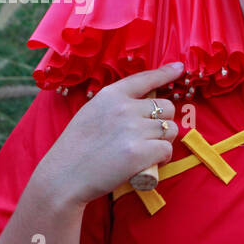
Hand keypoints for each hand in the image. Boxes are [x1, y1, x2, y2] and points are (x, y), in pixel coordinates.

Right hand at [31, 62, 182, 207]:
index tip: (178, 68)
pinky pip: (167, 149)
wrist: (64, 176)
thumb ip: (114, 106)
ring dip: (164, 141)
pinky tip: (149, 164)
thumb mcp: (90, 113)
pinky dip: (162, 158)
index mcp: (111, 95)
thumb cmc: (75, 148)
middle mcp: (125, 108)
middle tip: (149, 136)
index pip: (145, 79)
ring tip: (148, 152)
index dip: (165, 73)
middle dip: (163, 121)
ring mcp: (133, 130)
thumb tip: (142, 105)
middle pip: (167, 107)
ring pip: (170, 129)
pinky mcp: (140, 153)